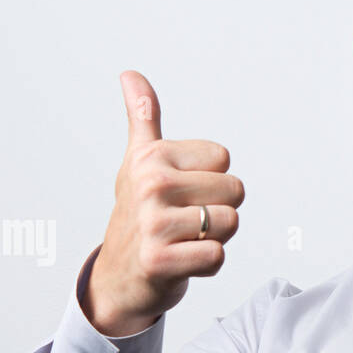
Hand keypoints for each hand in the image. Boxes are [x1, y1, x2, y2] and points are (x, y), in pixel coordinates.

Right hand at [82, 71, 244, 335]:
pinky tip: (182, 263)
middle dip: (217, 212)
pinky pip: (217, 257)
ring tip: (183, 242)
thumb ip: (144, 118)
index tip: (181, 195)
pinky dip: (206, 265)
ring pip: (230, 223)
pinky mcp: (160, 261)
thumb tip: (130, 74)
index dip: (211, 181)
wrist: (118, 277)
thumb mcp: (138, 163)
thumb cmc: (136, 216)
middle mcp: (151, 185)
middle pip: (235, 191)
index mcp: (152, 157)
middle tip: (184, 223)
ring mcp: (154, 224)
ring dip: (214, 239)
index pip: (224, 158)